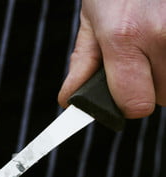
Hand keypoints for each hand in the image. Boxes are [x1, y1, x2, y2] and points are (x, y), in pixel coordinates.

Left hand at [58, 0, 165, 117]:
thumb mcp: (92, 20)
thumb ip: (83, 64)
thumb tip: (71, 100)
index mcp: (124, 36)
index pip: (137, 104)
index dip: (128, 104)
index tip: (124, 93)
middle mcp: (161, 34)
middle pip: (163, 96)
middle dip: (151, 85)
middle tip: (143, 58)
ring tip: (155, 44)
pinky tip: (165, 40)